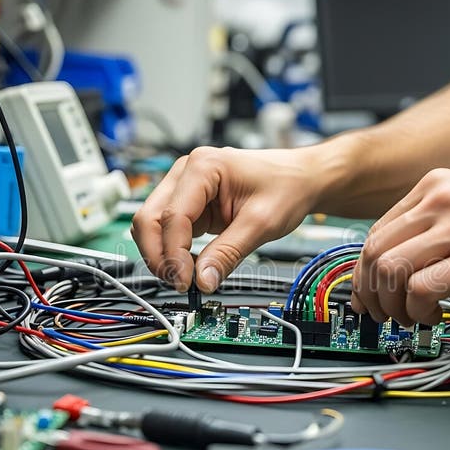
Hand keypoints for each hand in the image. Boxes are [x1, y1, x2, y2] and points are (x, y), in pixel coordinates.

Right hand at [132, 146, 320, 291]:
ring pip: (153, 225)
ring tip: (184, 277)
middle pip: (149, 218)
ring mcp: (185, 187)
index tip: (185, 282)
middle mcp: (186, 172)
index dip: (173, 254)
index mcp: (203, 166)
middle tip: (178, 283)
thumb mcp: (261, 224)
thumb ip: (228, 253)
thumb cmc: (286, 187)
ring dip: (162, 254)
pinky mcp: (190, 203)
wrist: (300, 179)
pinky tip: (190, 266)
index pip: (172, 216)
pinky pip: (168, 230)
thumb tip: (203, 281)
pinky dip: (173, 251)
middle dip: (159, 255)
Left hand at [351, 168, 449, 324]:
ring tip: (411, 319)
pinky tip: (434, 317)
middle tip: (383, 316)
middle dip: (370, 293)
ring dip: (392, 306)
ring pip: (389, 270)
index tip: (369, 295)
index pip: (378, 230)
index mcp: (438, 185)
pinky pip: (419, 290)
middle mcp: (442, 201)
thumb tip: (402, 262)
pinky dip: (417, 311)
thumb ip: (439, 225)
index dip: (365, 271)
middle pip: (374, 251)